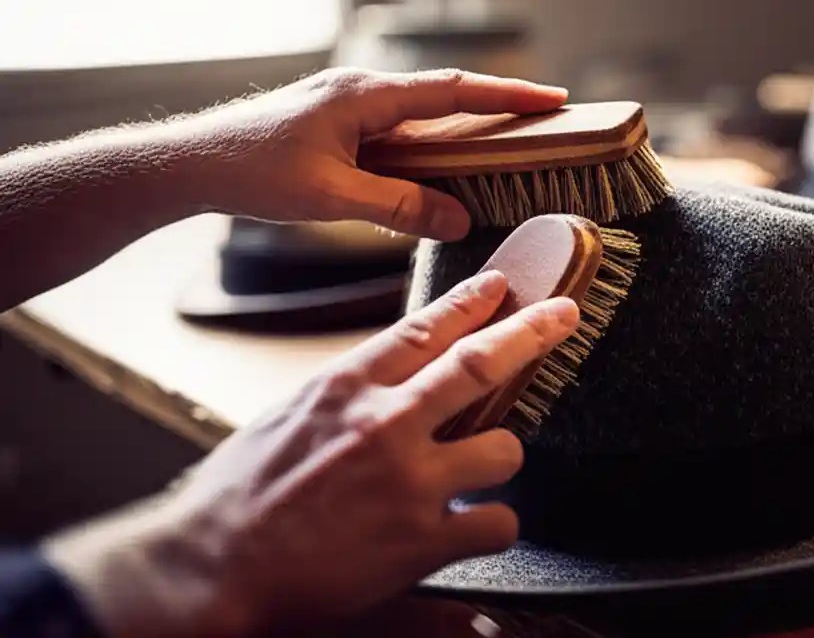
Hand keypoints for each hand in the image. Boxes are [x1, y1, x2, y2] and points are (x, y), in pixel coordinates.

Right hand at [43, 270, 580, 636]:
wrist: (209, 567)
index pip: (423, 328)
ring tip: (478, 473)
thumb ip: (346, 396)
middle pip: (479, 363)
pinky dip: (494, 526)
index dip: (471, 302)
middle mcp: (384, 423)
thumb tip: (387, 380)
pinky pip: (498, 523)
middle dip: (531, 332)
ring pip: (504, 447)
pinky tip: (471, 531)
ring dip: (501, 456)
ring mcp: (410, 480)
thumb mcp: (287, 417)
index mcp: (345, 387)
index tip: (502, 286)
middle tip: (565, 314)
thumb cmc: (237, 497)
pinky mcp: (424, 538)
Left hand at [157, 67, 566, 238]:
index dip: (508, 96)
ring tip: (507, 145)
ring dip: (463, 128)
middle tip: (546, 119)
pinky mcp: (337, 122)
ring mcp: (348, 104)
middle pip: (445, 96)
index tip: (553, 99)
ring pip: (421, 114)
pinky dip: (429, 144)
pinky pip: (398, 129)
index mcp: (366, 96)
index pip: (454, 90)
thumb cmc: (252, 172)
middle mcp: (362, 90)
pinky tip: (441, 167)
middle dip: (497, 107)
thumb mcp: (332, 197)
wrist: (191, 163)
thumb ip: (400, 206)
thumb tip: (459, 217)